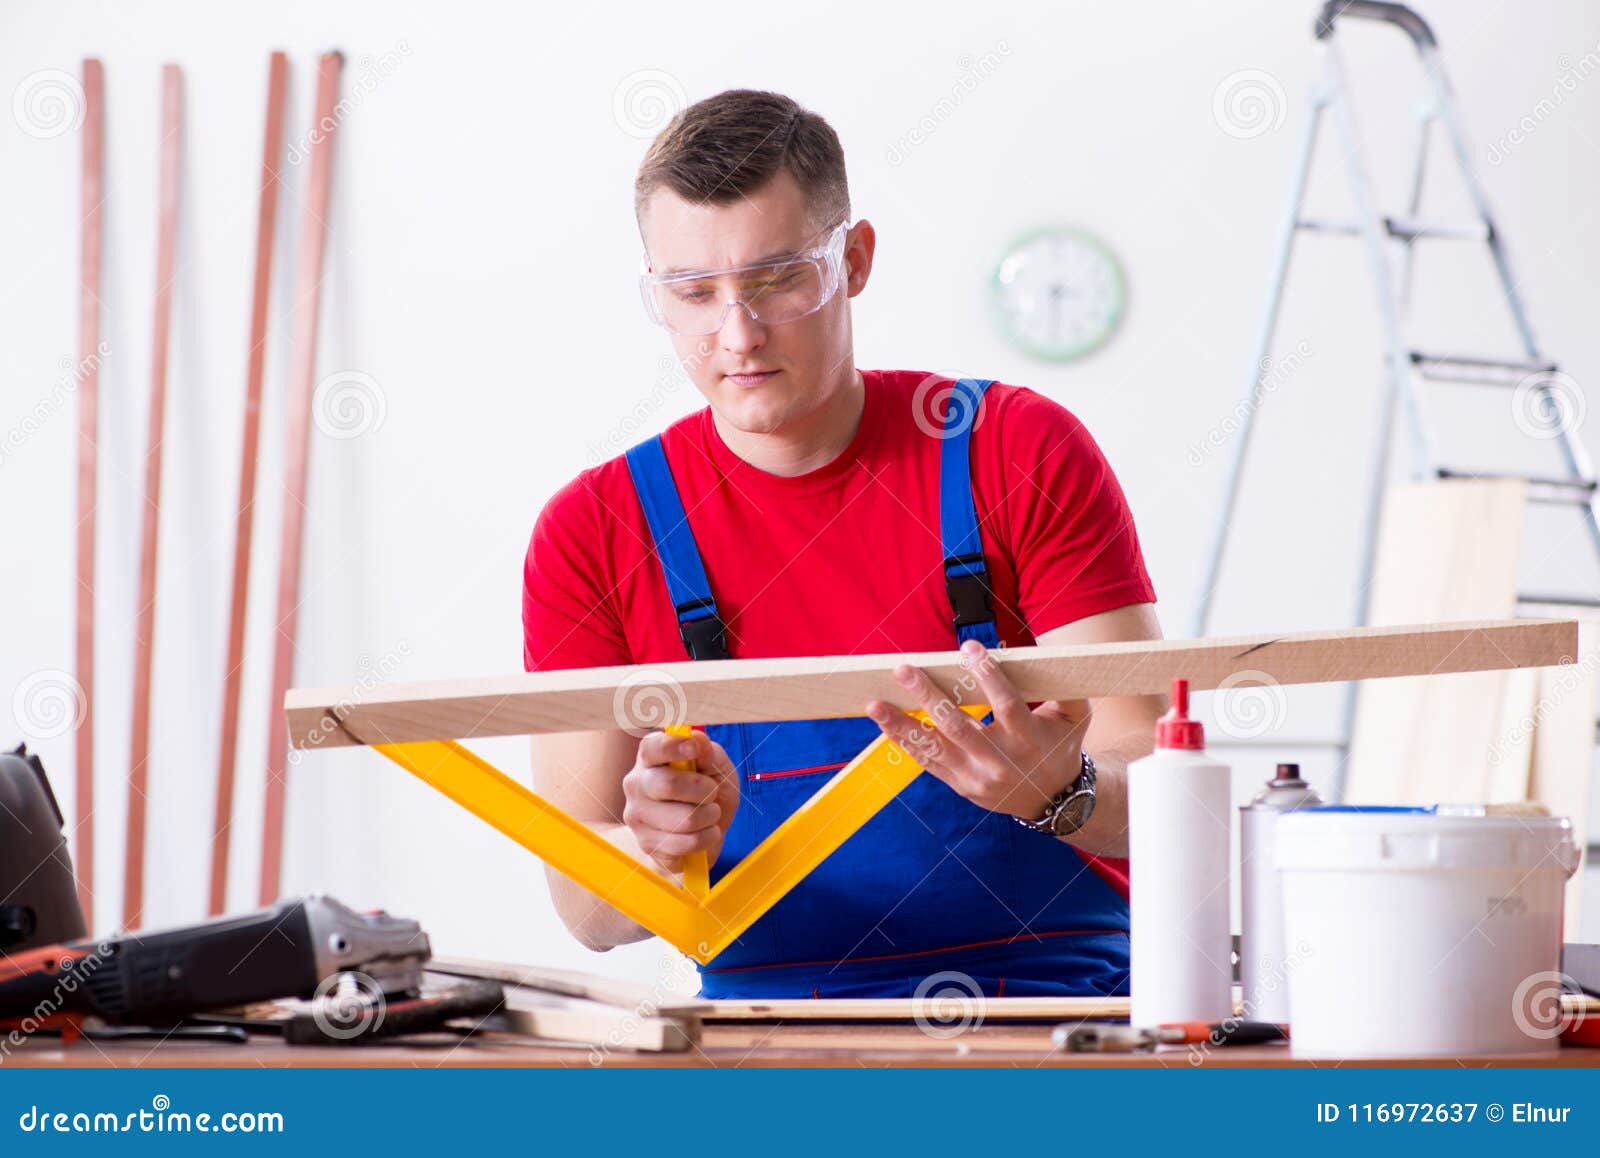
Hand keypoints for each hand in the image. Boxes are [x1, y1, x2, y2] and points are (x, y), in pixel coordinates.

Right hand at [622, 729, 739, 874]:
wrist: (702, 836)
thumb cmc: (707, 795)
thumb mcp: (718, 770)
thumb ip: (710, 753)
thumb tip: (697, 738)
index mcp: (650, 758)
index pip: (651, 748)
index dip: (672, 746)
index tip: (692, 749)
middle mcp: (636, 783)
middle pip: (668, 785)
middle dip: (704, 790)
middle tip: (712, 793)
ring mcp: (637, 815)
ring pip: (684, 819)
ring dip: (710, 816)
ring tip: (711, 814)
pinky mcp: (646, 843)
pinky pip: (686, 843)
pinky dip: (707, 838)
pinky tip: (706, 833)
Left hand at [864, 638, 1090, 821]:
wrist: (1055, 801)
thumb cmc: (1061, 746)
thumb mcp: (1076, 718)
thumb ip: (1066, 688)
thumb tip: (1048, 654)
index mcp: (1028, 739)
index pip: (1006, 705)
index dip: (988, 676)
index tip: (969, 647)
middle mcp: (999, 760)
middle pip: (959, 726)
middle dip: (929, 696)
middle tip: (905, 670)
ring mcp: (976, 776)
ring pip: (934, 748)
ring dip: (902, 724)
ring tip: (875, 703)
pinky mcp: (960, 785)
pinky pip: (927, 762)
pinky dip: (904, 741)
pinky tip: (884, 722)